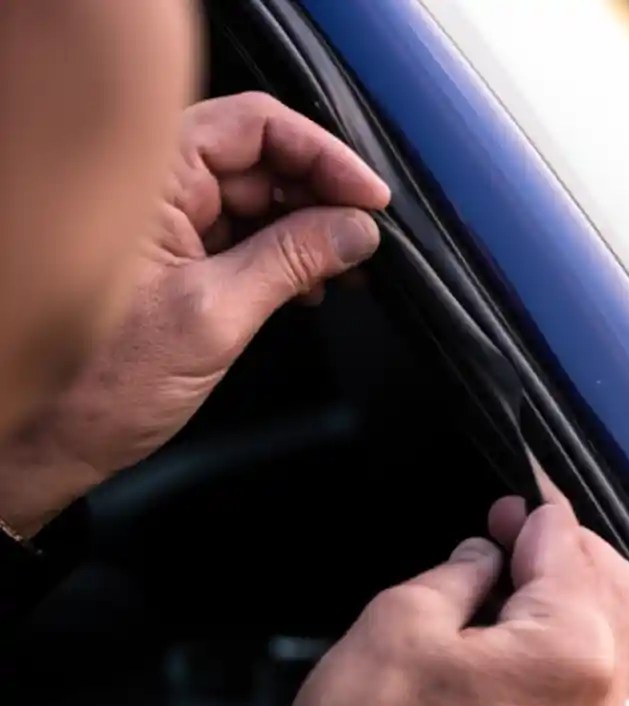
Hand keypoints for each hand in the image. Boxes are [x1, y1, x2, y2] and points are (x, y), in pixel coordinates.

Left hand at [0, 92, 388, 535]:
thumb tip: (356, 230)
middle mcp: (156, 188)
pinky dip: (285, 253)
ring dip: (310, 228)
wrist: (45, 443)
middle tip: (368, 237)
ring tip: (349, 265)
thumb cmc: (96, 385)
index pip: (255, 126)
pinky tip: (314, 282)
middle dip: (322, 195)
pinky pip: (243, 234)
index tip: (370, 198)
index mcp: (149, 178)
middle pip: (262, 159)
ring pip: (258, 199)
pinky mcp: (176, 258)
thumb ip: (290, 261)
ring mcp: (166, 222)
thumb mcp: (213, 316)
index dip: (323, 155)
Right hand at [290, 495, 628, 705]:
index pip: (568, 543)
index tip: (515, 492)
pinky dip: (563, 648)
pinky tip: (517, 642)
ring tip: (508, 583)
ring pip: (607, 637)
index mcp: (571, 648)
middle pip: (610, 586)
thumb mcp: (396, 632)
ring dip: (568, 597)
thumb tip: (485, 557)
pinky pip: (591, 685)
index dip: (536, 506)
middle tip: (507, 533)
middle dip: (565, 548)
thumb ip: (454, 577)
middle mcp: (604, 695)